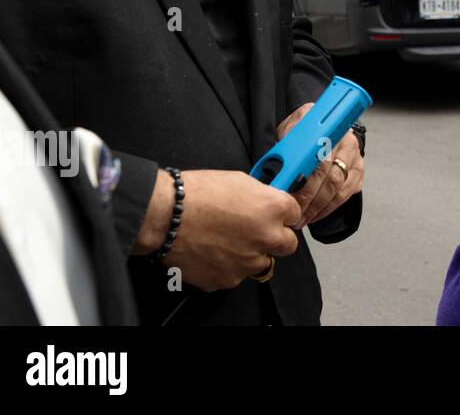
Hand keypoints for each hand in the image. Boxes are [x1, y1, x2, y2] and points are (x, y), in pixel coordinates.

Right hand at [162, 170, 300, 290]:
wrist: (165, 216)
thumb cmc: (197, 193)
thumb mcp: (239, 180)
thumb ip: (261, 196)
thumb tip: (266, 202)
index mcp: (273, 209)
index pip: (294, 214)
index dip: (282, 213)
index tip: (274, 214)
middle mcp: (266, 237)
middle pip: (287, 245)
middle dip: (276, 238)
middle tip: (257, 231)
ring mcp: (248, 262)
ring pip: (261, 262)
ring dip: (250, 254)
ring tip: (226, 241)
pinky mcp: (227, 279)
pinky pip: (234, 274)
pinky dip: (226, 266)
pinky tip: (211, 252)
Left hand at [276, 101, 364, 228]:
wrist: (325, 129)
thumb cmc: (304, 131)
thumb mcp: (290, 129)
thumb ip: (284, 142)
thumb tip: (274, 165)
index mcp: (329, 129)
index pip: (320, 157)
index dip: (305, 179)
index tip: (290, 194)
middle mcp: (346, 142)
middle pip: (329, 176)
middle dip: (310, 199)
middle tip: (294, 213)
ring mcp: (355, 158)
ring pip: (338, 188)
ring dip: (319, 207)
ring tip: (302, 218)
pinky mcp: (358, 171)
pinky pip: (346, 195)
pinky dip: (329, 208)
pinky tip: (315, 215)